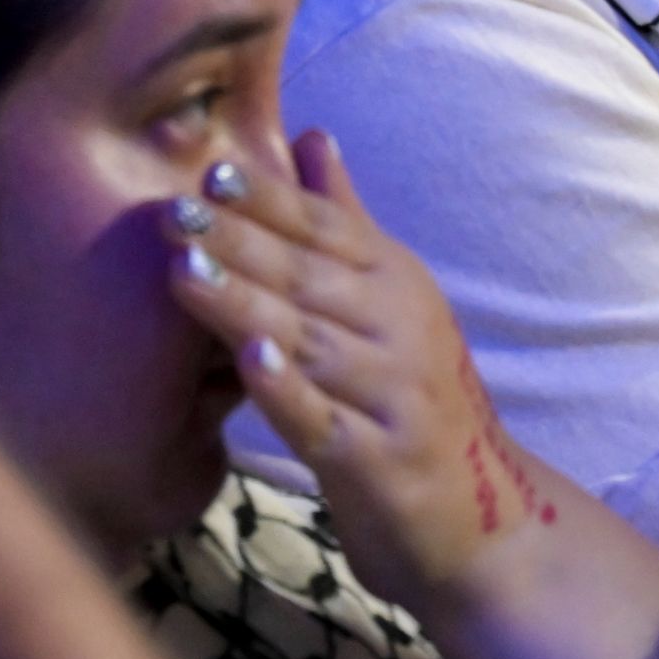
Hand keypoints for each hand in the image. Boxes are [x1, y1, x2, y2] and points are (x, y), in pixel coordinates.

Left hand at [166, 129, 571, 617]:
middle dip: (239, 242)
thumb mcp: (389, 302)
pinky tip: (249, 360)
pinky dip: (288, 391)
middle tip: (172, 211)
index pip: (328, 227)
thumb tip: (313, 135)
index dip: (270, 199)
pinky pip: (326, 421)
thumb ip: (345, 222)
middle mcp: (403, 329)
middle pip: (310, 277)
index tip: (210, 169)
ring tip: (184, 270)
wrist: (486, 524)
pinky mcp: (380, 463)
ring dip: (245, 304)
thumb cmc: (413, 404)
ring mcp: (395, 396)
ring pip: (310, 341)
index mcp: (399, 281)